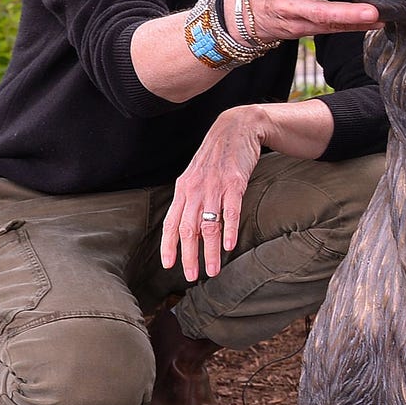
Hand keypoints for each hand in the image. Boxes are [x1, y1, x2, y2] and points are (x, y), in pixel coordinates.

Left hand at [162, 106, 265, 281]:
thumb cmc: (218, 154)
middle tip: (192, 277)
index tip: (169, 265)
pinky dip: (229, 230)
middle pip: (188, 229)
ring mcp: (214, 186)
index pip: (171, 222)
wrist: (237, 127)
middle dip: (189, 256)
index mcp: (183, 189)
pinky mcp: (234, 183)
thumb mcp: (197, 174)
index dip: (168, 245)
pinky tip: (228, 246)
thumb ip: (192, 196)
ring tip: (213, 270)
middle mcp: (195, 189)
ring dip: (209, 251)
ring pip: (208, 225)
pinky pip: (230, 211)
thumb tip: (189, 223)